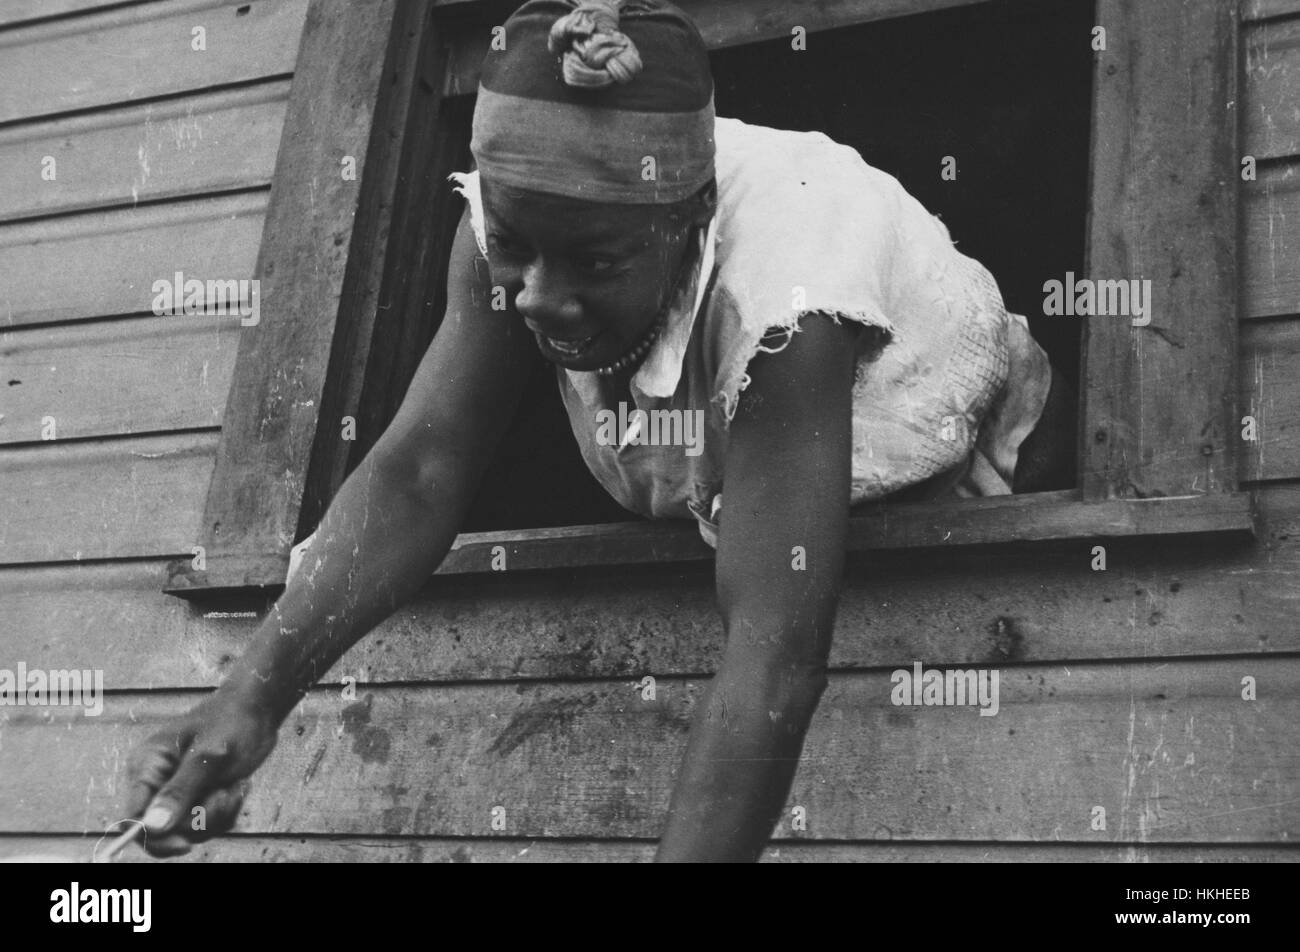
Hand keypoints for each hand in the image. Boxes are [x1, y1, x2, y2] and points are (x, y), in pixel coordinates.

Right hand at [123, 686, 278, 857]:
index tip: (185, 844)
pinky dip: (225, 813)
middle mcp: (155, 783)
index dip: (153, 838)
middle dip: (197, 821)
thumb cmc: (231, 722)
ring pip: (186, 831)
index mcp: (146, 766)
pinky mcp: (195, 799)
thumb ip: (180, 791)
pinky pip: (205, 826)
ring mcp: (175, 793)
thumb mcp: (209, 757)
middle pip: (161, 832)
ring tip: (233, 787)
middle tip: (223, 796)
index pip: (132, 817)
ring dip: (216, 816)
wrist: (257, 711)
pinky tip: (237, 788)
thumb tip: (152, 827)